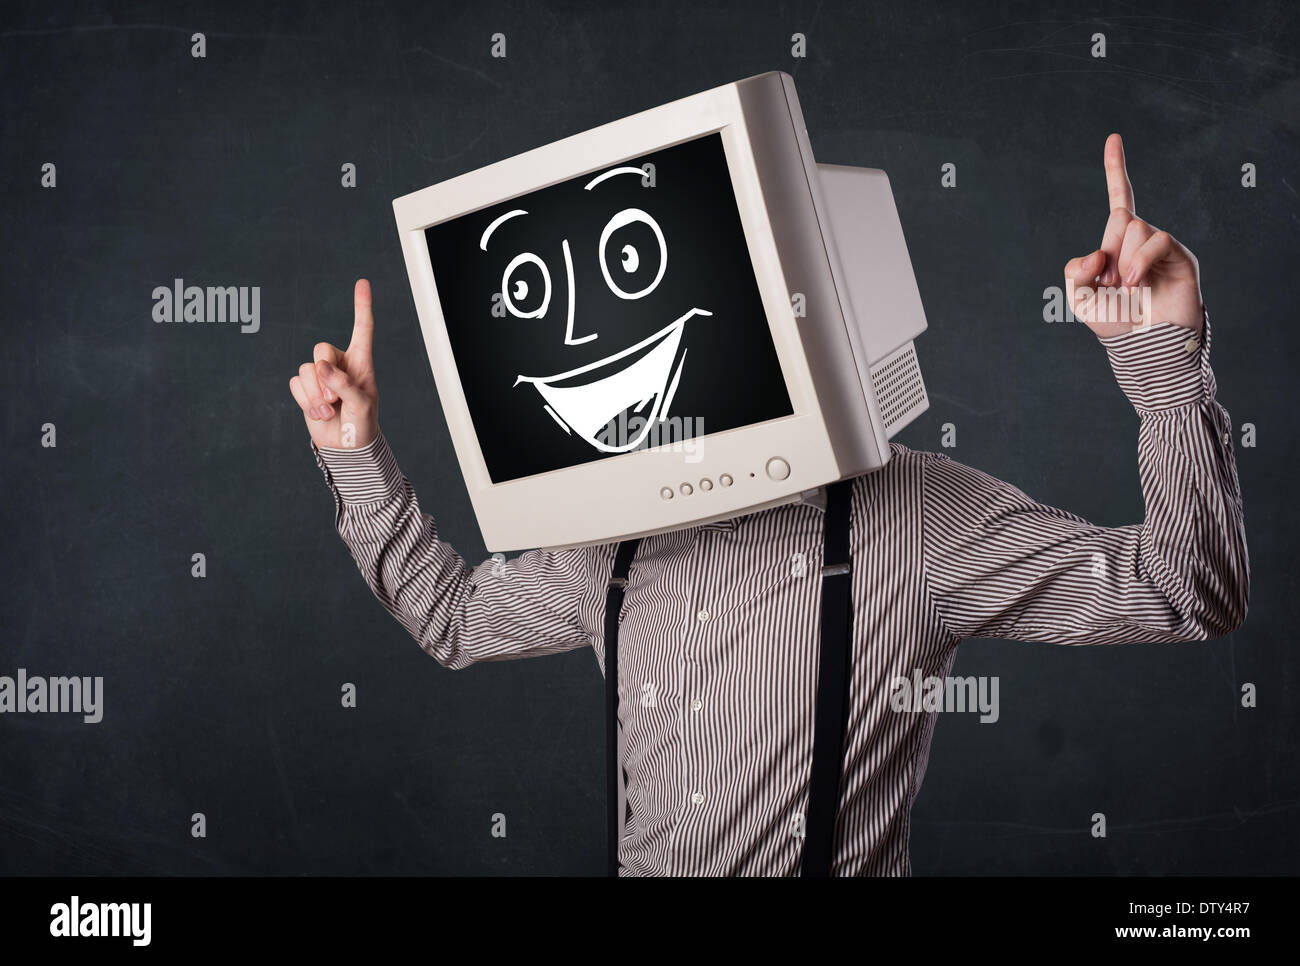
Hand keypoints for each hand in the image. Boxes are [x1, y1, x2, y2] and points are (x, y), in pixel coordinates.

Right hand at [289, 279, 378, 448]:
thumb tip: (321, 368)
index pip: (362, 329)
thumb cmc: (363, 425)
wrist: (347, 448)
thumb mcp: (362, 405)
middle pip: (320, 348)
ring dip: (315, 395)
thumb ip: (344, 385)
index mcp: (361, 362)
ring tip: (330, 411)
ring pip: (306, 370)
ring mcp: (321, 377)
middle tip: (335, 400)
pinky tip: (319, 414)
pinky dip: (305, 402)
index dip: (361, 306)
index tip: (362, 283)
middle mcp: (339, 364)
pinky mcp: (306, 389)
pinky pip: (296, 384)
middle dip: (324, 376)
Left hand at [1063, 134, 1203, 337]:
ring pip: (1135, 227)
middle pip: (1119, 216)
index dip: (1115, 170)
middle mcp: (1142, 239)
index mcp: (1118, 244)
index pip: (1119, 200)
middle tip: (1111, 283)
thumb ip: (1074, 274)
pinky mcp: (1180, 256)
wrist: (1146, 346)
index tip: (1113, 138)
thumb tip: (1094, 254)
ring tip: (1128, 287)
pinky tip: (1137, 282)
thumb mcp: (1080, 300)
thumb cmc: (1117, 324)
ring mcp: (1162, 246)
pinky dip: (1140, 260)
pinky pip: (1157, 240)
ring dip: (1123, 260)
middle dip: (1108, 251)